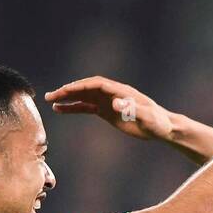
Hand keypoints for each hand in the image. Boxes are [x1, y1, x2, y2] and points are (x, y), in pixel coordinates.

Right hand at [44, 78, 175, 141]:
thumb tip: (115, 104)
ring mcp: (108, 102)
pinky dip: (73, 108)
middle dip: (68, 91)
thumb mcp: (147, 117)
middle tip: (50, 96)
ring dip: (67, 98)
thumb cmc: (157, 122)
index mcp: (120, 91)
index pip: (96, 84)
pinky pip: (86, 107)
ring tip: (50, 101)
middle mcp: (111, 94)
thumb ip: (132, 109)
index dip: (81, 86)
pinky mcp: (107, 112)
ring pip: (83, 97)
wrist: (163, 128)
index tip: (66, 90)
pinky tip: (60, 110)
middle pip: (86, 88)